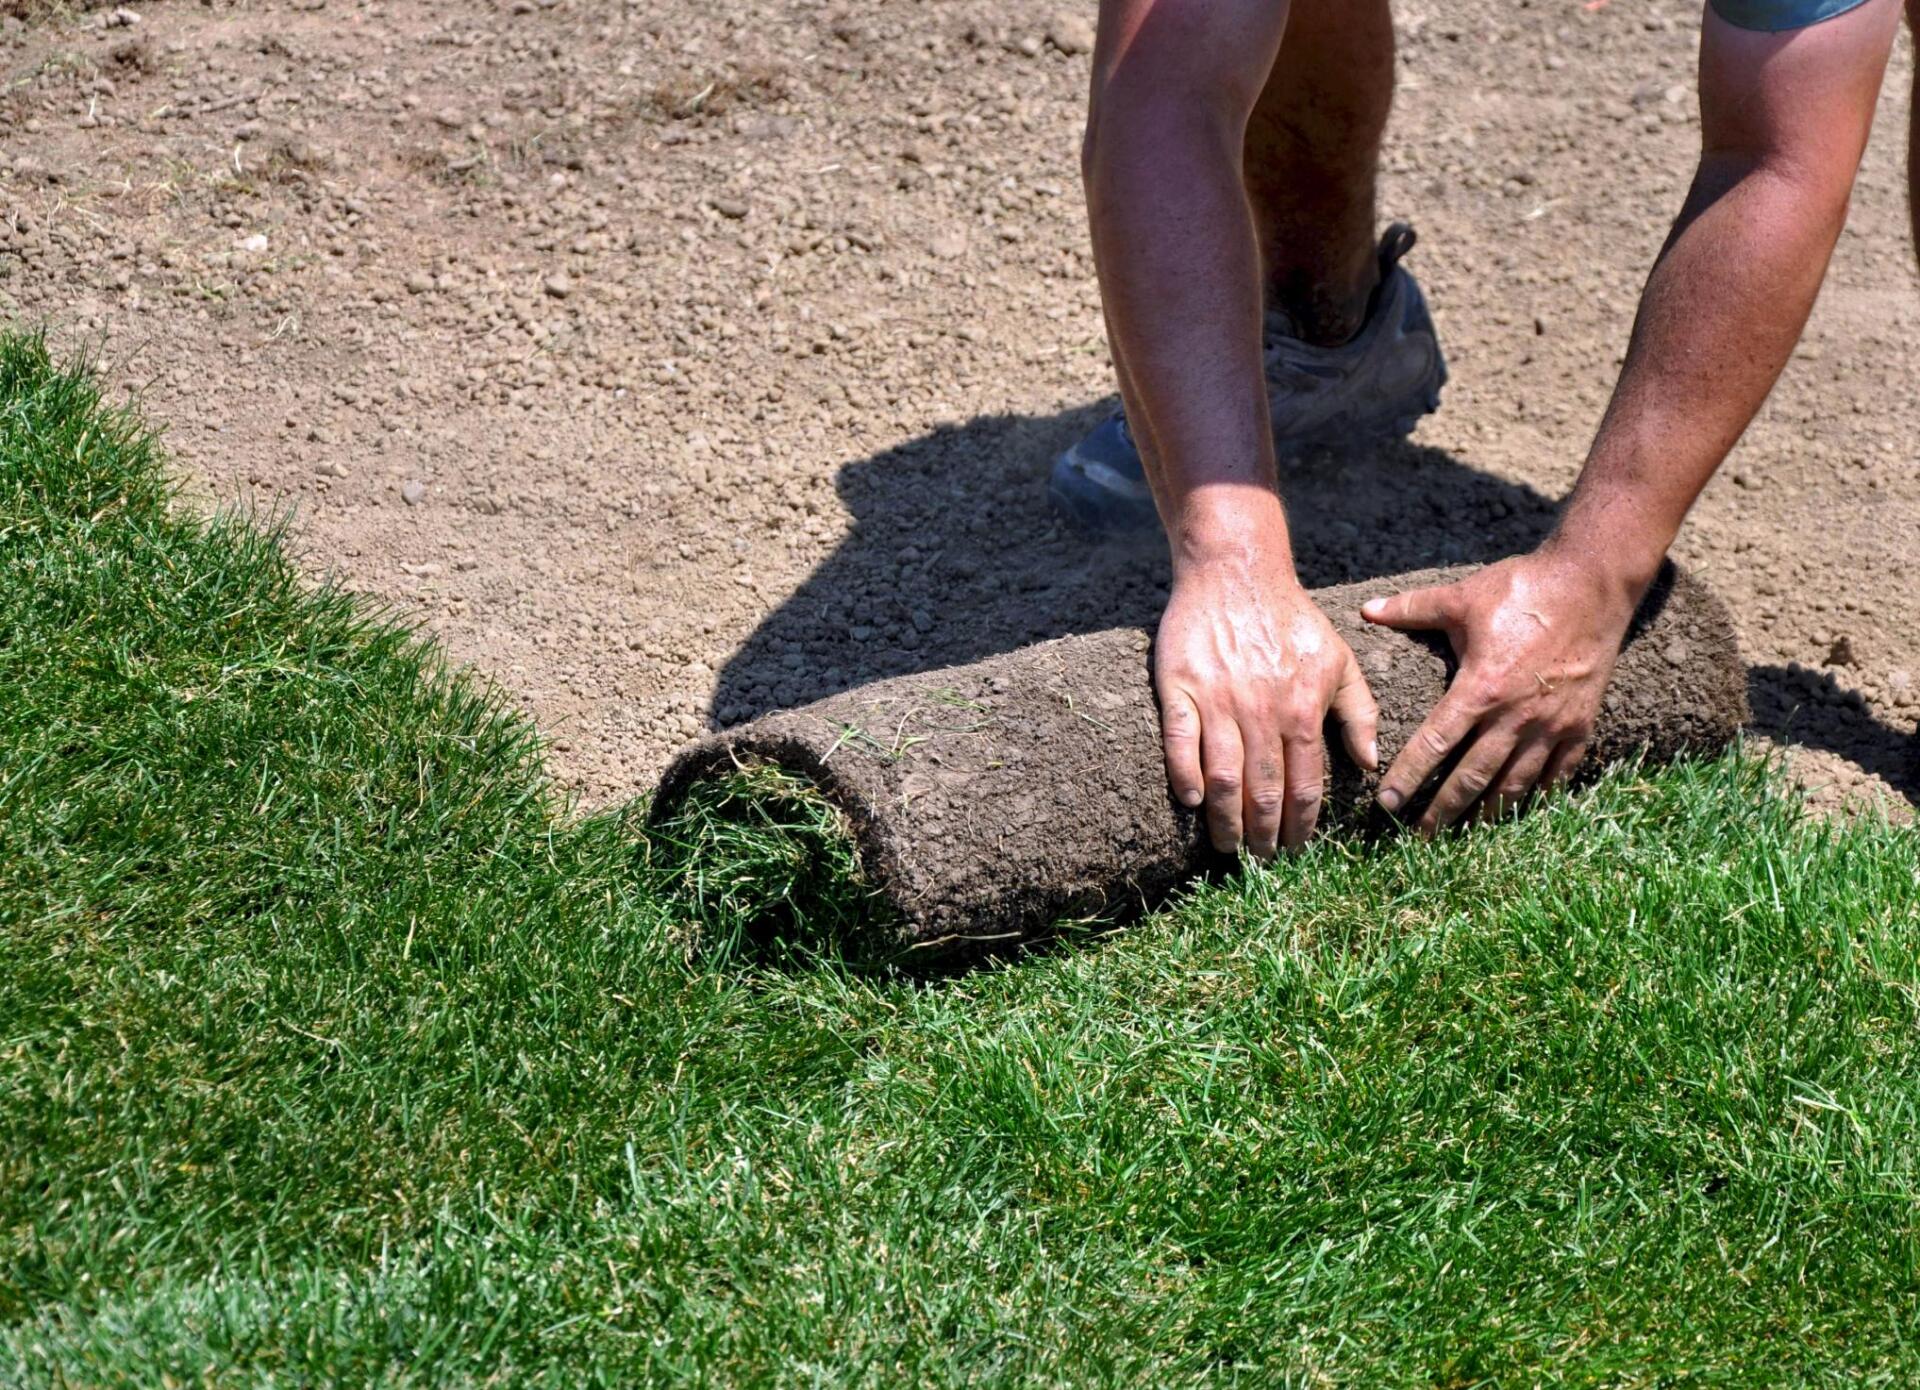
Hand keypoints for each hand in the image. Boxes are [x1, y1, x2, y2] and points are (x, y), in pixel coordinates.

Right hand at [1156, 550, 1379, 858]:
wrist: (1235, 570)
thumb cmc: (1291, 617)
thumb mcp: (1339, 659)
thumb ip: (1359, 712)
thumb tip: (1370, 765)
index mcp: (1302, 709)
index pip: (1304, 784)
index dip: (1301, 825)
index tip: (1295, 850)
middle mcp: (1261, 710)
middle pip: (1263, 791)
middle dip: (1263, 835)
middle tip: (1260, 860)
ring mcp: (1217, 700)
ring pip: (1223, 777)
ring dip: (1225, 820)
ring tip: (1227, 846)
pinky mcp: (1179, 687)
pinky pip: (1180, 742)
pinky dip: (1184, 775)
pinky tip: (1192, 801)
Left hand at [1360, 550, 1641, 832]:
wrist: (1593, 581)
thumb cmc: (1523, 587)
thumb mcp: (1462, 597)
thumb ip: (1412, 609)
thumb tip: (1366, 611)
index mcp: (1481, 687)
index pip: (1435, 744)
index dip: (1409, 777)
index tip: (1386, 804)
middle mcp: (1516, 715)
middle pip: (1472, 777)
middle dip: (1442, 811)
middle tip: (1418, 838)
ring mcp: (1552, 724)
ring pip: (1515, 783)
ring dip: (1487, 813)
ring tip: (1463, 835)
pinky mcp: (1581, 725)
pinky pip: (1557, 774)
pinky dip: (1537, 797)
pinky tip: (1518, 812)